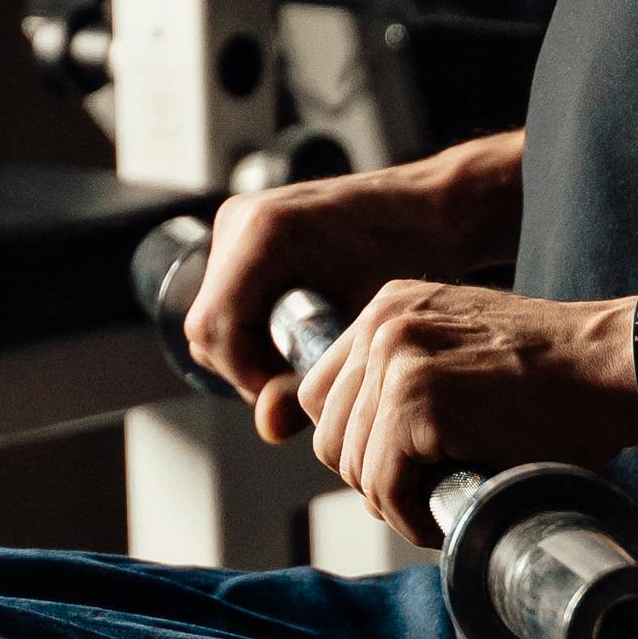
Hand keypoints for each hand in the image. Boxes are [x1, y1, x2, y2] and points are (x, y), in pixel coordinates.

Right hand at [184, 136, 521, 430]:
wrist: (431, 209)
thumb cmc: (413, 258)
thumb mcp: (362, 329)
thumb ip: (310, 382)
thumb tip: (268, 428)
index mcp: (265, 233)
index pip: (214, 329)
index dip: (247, 375)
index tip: (290, 391)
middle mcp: (240, 220)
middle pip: (206, 327)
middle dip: (249, 367)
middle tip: (303, 381)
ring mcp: (237, 222)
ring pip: (213, 316)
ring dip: (250, 350)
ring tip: (306, 356)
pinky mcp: (244, 231)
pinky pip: (226, 297)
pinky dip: (253, 327)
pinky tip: (300, 332)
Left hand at [294, 284, 637, 545]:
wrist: (617, 368)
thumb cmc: (557, 375)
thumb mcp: (464, 347)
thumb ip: (411, 372)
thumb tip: (363, 440)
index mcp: (389, 307)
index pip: (325, 395)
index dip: (359, 443)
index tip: (408, 465)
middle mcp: (383, 325)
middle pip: (329, 434)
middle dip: (374, 475)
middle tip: (427, 490)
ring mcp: (397, 361)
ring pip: (352, 466)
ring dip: (394, 500)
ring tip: (443, 500)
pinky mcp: (417, 405)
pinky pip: (384, 486)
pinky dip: (411, 516)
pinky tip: (447, 514)